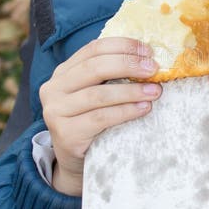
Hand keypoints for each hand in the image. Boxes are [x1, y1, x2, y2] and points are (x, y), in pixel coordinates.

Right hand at [39, 37, 161, 195]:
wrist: (77, 162)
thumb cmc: (94, 122)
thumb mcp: (97, 94)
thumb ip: (111, 76)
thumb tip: (149, 58)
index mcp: (63, 72)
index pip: (93, 49)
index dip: (122, 46)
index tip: (148, 50)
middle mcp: (53, 88)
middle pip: (94, 68)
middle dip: (128, 65)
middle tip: (153, 69)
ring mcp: (56, 112)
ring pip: (98, 94)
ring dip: (131, 91)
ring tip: (155, 91)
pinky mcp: (65, 133)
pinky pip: (100, 118)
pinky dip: (125, 111)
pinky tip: (144, 108)